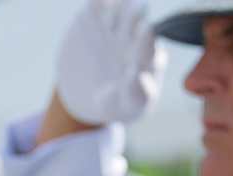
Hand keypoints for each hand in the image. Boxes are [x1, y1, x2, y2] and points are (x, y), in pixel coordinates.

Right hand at [55, 0, 166, 125]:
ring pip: (119, 4)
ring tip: (108, 25)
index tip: (145, 30)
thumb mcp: (123, 107)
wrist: (84, 92)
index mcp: (148, 54)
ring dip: (117, 8)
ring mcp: (115, 22)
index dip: (145, 35)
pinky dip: (98, 0)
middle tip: (132, 15)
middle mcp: (135, 33)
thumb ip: (135, 95)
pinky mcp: (94, 14)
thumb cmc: (114, 103)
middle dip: (134, 14)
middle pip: (136, 15)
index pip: (149, 41)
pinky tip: (98, 3)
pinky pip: (97, 1)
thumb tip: (138, 74)